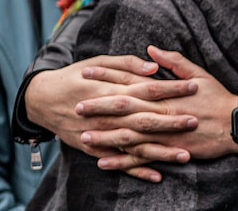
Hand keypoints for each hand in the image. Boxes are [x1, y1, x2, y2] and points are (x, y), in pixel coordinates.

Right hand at [24, 51, 199, 180]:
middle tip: (195, 122)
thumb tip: (154, 67)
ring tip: (186, 155)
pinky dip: (137, 170)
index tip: (195, 86)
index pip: (148, 88)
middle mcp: (108, 115)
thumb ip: (127, 64)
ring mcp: (101, 134)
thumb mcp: (99, 62)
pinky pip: (119, 162)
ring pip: (135, 145)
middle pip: (144, 119)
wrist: (42, 100)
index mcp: (112, 90)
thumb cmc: (75, 76)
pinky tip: (158, 175)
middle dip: (171, 122)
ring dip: (161, 152)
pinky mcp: (95, 149)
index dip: (172, 88)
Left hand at [80, 46, 237, 175]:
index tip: (86, 74)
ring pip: (128, 136)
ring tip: (82, 135)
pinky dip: (121, 161)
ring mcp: (164, 134)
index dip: (107, 78)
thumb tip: (151, 50)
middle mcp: (161, 113)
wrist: (237, 125)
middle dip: (98, 107)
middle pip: (124, 109)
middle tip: (75, 106)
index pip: (130, 83)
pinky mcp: (169, 150)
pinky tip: (102, 161)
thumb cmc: (218, 98)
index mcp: (165, 93)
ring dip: (104, 136)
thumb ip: (174, 62)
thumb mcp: (199, 74)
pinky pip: (140, 158)